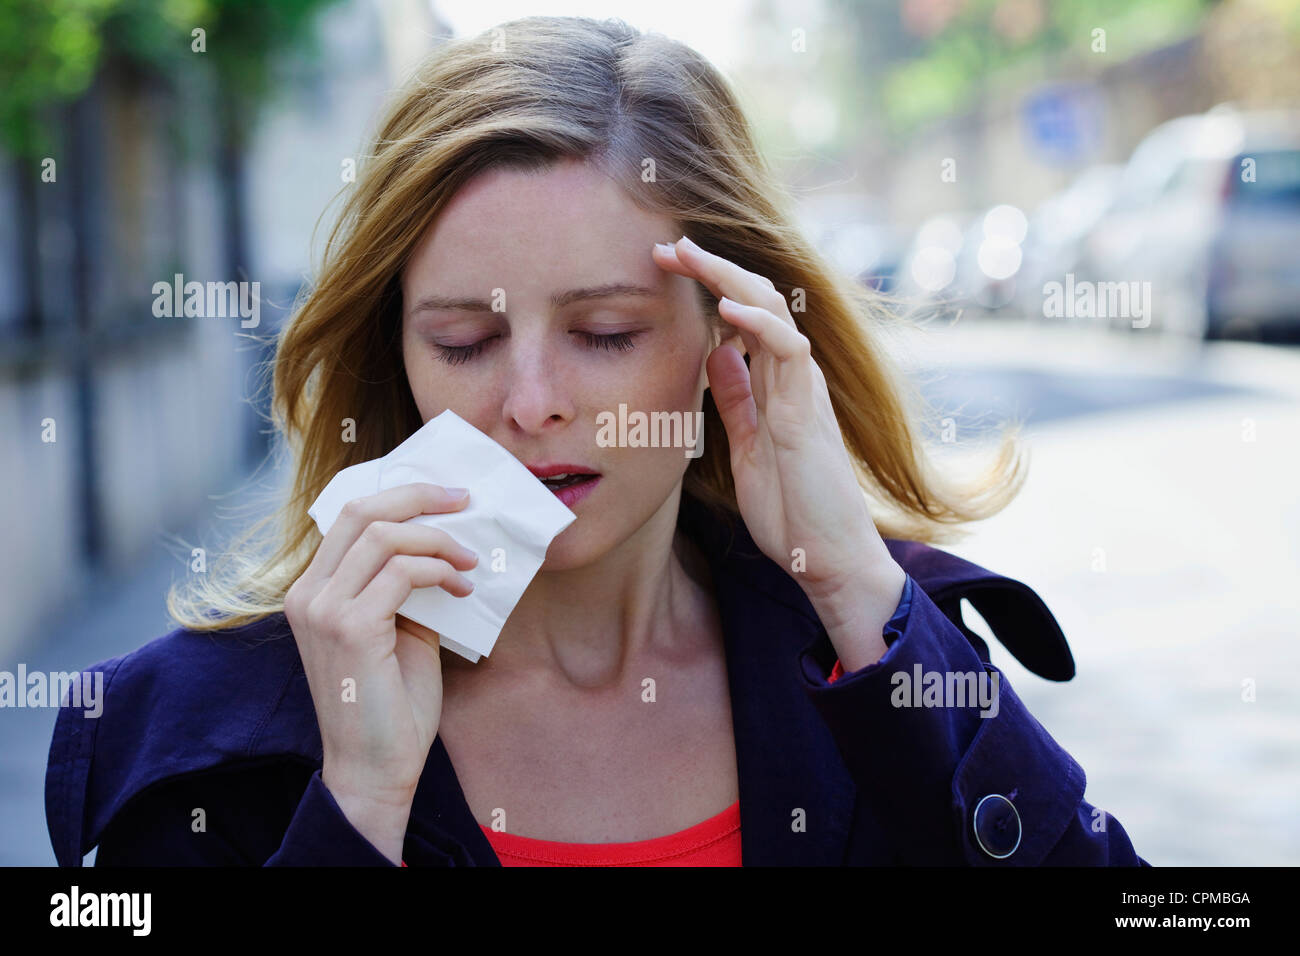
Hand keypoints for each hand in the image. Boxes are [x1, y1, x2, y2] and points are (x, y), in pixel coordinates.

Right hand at [283, 482, 478, 860]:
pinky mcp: (349, 627)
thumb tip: (447, 542)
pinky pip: (403, 573)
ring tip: (470, 563)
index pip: (350, 515)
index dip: (402, 496)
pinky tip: (462, 588)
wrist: (376, 768)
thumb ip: (406, 586)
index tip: (448, 496)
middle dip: (420, 497)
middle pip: (362, 511)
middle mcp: (307, 593)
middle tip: (466, 501)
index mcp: (312, 589)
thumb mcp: (400, 629)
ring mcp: (322, 609)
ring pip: (385, 536)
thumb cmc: (391, 704)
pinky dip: (440, 571)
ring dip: (439, 541)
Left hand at [653, 236, 905, 667]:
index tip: (667, 266)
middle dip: (712, 269)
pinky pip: (788, 352)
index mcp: (777, 383)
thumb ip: (737, 399)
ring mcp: (802, 390)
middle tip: (667, 246)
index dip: (710, 286)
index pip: (745, 316)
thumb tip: (717, 355)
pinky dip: (760, 324)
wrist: (825, 557)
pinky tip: (729, 308)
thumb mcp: (748, 445)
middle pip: (757, 300)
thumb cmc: (792, 508)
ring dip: (729, 280)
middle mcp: (793, 377)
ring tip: (689, 255)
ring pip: (773, 312)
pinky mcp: (806, 412)